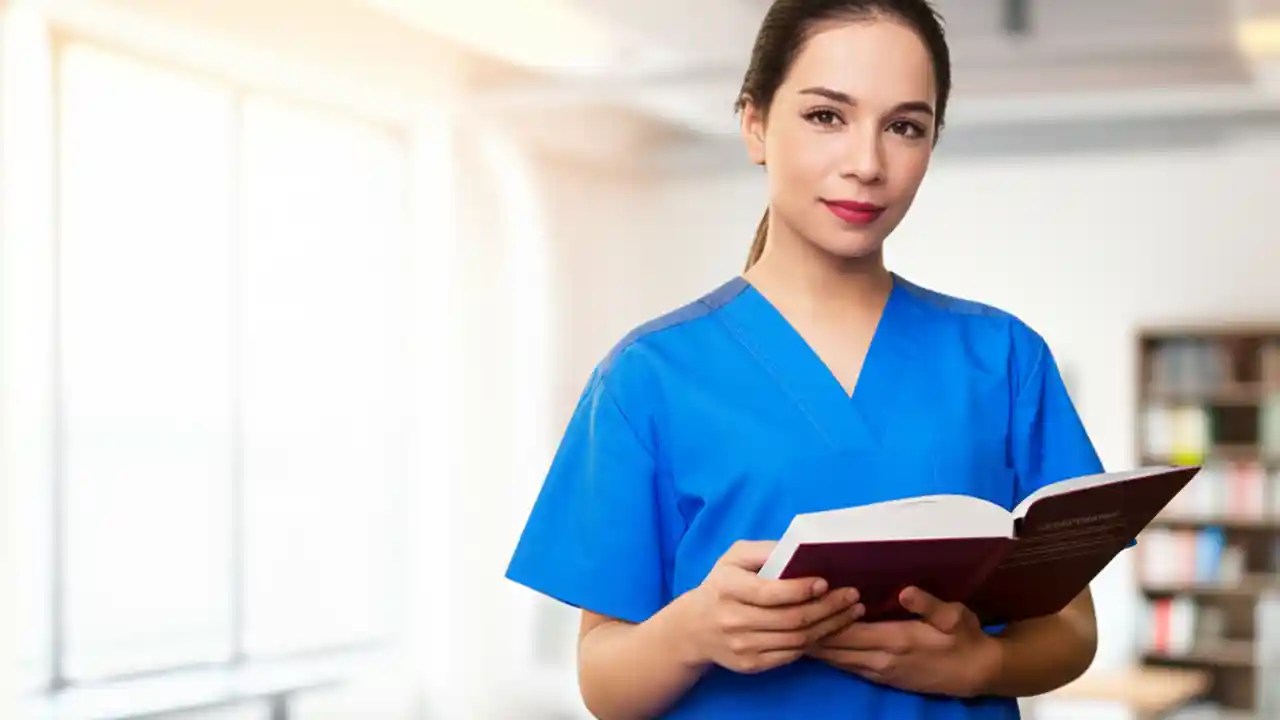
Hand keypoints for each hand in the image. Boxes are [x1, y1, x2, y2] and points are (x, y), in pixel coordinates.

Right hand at [673, 540, 863, 674]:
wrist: (694, 629)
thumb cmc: (722, 585)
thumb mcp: (734, 558)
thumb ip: (764, 551)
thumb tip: (801, 550)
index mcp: (728, 588)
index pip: (770, 593)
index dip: (800, 589)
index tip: (825, 581)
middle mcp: (733, 620)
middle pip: (790, 619)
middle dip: (827, 607)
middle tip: (852, 595)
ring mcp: (742, 646)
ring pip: (796, 640)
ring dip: (830, 626)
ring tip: (851, 612)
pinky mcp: (751, 664)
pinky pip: (791, 655)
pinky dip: (816, 642)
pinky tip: (831, 628)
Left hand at [807, 586, 1001, 696]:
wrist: (977, 674)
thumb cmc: (965, 638)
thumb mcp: (955, 616)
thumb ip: (929, 604)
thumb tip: (905, 591)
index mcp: (895, 640)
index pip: (847, 631)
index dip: (823, 618)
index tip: (802, 600)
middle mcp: (881, 659)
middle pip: (834, 647)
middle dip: (809, 631)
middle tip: (785, 611)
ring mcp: (879, 672)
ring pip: (836, 660)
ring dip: (816, 645)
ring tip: (791, 625)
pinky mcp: (881, 678)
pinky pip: (847, 667)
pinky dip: (829, 655)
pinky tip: (816, 643)